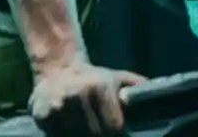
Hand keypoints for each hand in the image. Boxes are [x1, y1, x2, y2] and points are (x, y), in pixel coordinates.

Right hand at [29, 59, 145, 135]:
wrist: (59, 67)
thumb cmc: (95, 77)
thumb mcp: (119, 78)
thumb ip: (137, 88)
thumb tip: (156, 96)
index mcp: (101, 86)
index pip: (113, 125)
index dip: (117, 134)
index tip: (118, 134)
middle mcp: (80, 94)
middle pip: (95, 134)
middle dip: (100, 136)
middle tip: (102, 133)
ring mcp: (59, 104)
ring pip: (74, 136)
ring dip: (80, 136)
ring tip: (85, 130)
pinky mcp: (41, 113)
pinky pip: (56, 135)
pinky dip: (62, 134)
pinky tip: (67, 128)